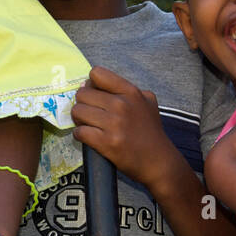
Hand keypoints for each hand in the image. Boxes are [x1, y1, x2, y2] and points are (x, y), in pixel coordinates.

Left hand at [70, 67, 174, 190]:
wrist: (159, 161)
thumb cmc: (150, 131)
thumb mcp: (146, 102)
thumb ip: (124, 90)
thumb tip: (89, 83)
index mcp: (131, 92)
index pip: (97, 74)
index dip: (91, 84)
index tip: (95, 95)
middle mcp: (121, 105)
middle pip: (82, 94)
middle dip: (83, 103)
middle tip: (90, 113)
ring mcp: (113, 124)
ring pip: (77, 111)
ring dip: (79, 119)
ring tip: (89, 125)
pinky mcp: (106, 142)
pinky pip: (79, 131)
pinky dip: (80, 134)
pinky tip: (88, 137)